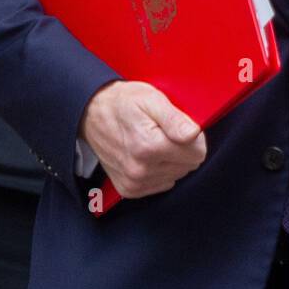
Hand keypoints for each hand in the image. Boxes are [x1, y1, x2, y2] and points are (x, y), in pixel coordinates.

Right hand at [79, 79, 205, 198]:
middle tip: (164, 131)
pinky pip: (163, 184)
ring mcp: (134, 182)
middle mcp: (140, 169)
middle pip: (188, 166)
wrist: (91, 113)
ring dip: (171, 160)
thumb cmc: (122, 103)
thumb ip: (175, 118)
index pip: (198, 153)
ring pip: (177, 175)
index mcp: (148, 146)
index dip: (194, 137)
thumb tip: (194, 134)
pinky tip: (148, 155)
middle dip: (183, 148)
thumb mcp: (151, 98)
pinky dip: (160, 170)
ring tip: (153, 141)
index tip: (179, 126)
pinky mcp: (130, 189)